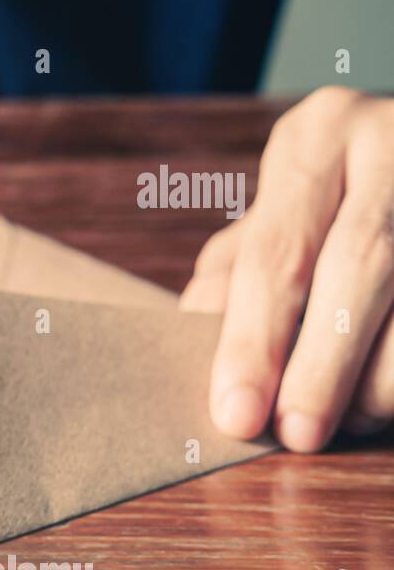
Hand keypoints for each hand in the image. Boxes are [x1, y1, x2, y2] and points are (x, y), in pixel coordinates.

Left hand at [181, 86, 393, 451]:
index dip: (253, 341)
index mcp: (321, 135)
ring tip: (348, 423)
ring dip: (381, 377)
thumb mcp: (285, 211)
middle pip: (357, 267)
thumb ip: (239, 268)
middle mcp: (393, 143)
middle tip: (296, 434)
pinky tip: (385, 403)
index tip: (235, 414)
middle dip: (322, 365)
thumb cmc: (341, 196)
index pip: (277, 252)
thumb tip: (196, 330)